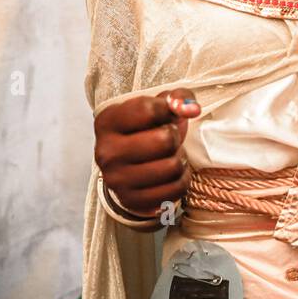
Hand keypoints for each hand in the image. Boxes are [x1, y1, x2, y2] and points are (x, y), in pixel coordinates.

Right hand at [93, 89, 199, 218]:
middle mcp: (106, 152)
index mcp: (107, 122)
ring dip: (179, 159)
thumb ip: (176, 98)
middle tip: (167, 139)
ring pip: (172, 166)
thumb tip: (191, 109)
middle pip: (165, 140)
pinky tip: (170, 174)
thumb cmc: (145, 130)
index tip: (163, 115)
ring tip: (168, 155)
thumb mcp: (156, 106)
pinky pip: (175, 189)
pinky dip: (181, 179)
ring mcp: (117, 180)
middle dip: (174, 137)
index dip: (166, 110)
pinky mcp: (132, 200)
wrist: (129, 166)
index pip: (148, 109)